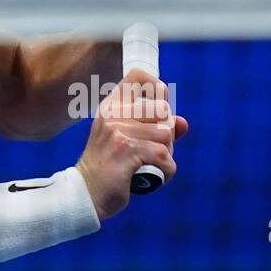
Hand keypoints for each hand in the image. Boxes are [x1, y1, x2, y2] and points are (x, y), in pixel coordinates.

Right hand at [75, 71, 189, 220]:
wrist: (87, 193)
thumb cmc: (111, 167)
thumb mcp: (128, 141)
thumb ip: (155, 129)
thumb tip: (183, 123)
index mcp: (111, 106)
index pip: (137, 76)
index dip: (157, 88)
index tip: (158, 111)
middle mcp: (112, 114)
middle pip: (162, 109)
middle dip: (167, 133)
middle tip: (155, 149)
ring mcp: (118, 132)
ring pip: (166, 135)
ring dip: (167, 155)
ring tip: (152, 165)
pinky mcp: (126, 151)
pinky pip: (164, 156)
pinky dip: (167, 170)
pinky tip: (154, 176)